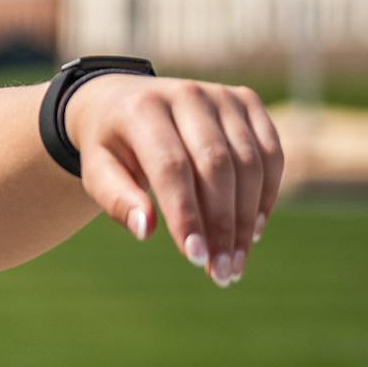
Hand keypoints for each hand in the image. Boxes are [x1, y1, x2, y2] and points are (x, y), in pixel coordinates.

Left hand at [63, 74, 283, 285]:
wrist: (123, 101)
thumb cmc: (110, 148)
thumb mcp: (97, 172)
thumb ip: (117, 200)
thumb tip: (146, 230)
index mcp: (142, 110)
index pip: (172, 168)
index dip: (187, 215)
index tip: (195, 258)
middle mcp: (186, 95)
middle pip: (216, 167)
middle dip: (222, 225)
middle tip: (222, 271)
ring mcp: (221, 95)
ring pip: (248, 162)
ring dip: (248, 218)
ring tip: (236, 261)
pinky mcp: (246, 101)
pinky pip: (269, 152)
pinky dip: (267, 193)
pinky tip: (254, 230)